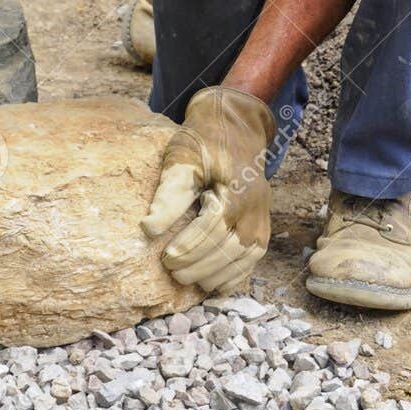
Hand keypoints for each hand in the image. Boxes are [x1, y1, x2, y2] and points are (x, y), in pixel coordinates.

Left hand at [141, 85, 275, 293]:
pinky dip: (233, 275)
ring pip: (243, 260)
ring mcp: (262, 219)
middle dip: (199, 266)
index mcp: (235, 190)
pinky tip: (211, 282)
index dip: (190, 247)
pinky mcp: (262, 225)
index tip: (166, 257)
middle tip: (171, 269)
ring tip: (186, 278)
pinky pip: (252, 260)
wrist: (237, 127)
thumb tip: (149, 228)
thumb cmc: (204, 141)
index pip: (214, 228)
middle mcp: (254, 208)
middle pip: (229, 249)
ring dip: (215, 275)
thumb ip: (169, 193)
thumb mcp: (181, 156)